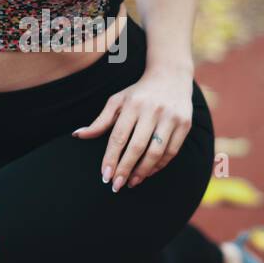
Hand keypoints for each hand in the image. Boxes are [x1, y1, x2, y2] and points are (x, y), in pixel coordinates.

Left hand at [72, 67, 192, 190]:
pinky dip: (159, 165)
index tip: (105, 176)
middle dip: (125, 169)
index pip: (119, 136)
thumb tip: (78, 135)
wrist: (171, 76)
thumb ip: (100, 121)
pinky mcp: (185, 124)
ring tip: (131, 182)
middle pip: (137, 147)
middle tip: (116, 186)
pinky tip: (148, 172)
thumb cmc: (138, 93)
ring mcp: (171, 117)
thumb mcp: (117, 101)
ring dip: (143, 171)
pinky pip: (171, 151)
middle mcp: (153, 110)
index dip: (111, 158)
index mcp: (133, 104)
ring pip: (156, 152)